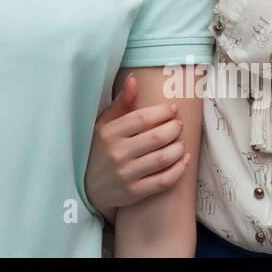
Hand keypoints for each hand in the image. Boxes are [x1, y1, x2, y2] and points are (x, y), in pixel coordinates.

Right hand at [85, 74, 190, 222]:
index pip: (142, 118)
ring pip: (162, 159)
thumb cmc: (100, 149)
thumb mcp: (104, 124)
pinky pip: (163, 181)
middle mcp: (117, 153)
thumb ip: (122, 102)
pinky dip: (178, 170)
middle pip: (156, 138)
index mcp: (110, 133)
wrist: (88, 186)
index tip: (173, 109)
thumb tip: (134, 78)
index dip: (162, 112)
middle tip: (179, 125)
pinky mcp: (134, 192)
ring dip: (178, 148)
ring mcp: (126, 174)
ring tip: (180, 142)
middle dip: (174, 129)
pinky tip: (184, 160)